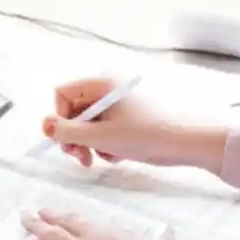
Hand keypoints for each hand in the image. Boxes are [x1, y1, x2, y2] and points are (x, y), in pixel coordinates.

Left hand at [22, 209, 182, 239]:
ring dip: (35, 236)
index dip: (59, 215)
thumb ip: (163, 239)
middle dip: (40, 220)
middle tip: (31, 215)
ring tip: (28, 233)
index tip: (50, 212)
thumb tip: (167, 229)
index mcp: (104, 233)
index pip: (74, 220)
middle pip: (55, 228)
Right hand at [43, 78, 228, 172]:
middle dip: (75, 135)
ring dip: (92, 143)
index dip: (60, 119)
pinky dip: (108, 143)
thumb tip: (44, 125)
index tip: (67, 141)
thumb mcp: (103, 136)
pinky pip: (108, 127)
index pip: (63, 94)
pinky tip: (120, 154)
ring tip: (106, 156)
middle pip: (76, 109)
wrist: (195, 140)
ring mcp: (123, 101)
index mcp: (103, 82)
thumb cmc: (153, 133)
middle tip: (82, 158)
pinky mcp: (134, 115)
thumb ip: (69, 132)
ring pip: (91, 122)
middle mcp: (111, 86)